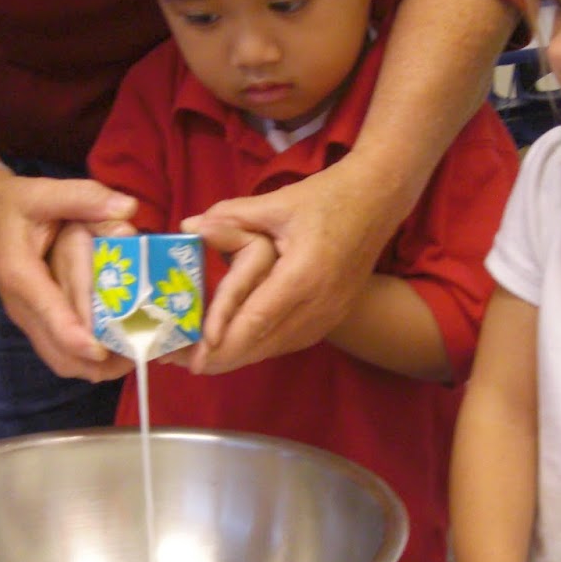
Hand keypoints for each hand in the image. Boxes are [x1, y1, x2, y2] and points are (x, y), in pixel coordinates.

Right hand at [0, 168, 135, 379]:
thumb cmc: (16, 205)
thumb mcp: (46, 192)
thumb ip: (85, 198)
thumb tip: (128, 208)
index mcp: (20, 274)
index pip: (47, 311)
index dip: (74, 336)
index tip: (102, 350)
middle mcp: (21, 305)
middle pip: (57, 351)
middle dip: (97, 362)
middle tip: (138, 355)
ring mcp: (27, 318)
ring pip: (60, 360)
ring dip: (96, 366)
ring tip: (134, 356)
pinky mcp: (36, 322)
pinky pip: (61, 352)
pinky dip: (88, 359)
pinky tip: (118, 350)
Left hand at [181, 157, 396, 370]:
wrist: (379, 200)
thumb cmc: (328, 197)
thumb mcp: (277, 202)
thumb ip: (230, 216)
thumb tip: (188, 224)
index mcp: (303, 276)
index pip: (255, 320)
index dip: (222, 343)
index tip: (191, 359)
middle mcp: (319, 304)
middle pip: (263, 344)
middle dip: (221, 358)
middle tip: (181, 363)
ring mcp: (330, 314)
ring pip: (277, 348)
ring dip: (240, 357)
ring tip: (202, 360)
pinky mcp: (334, 316)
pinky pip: (292, 341)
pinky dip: (262, 347)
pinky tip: (239, 348)